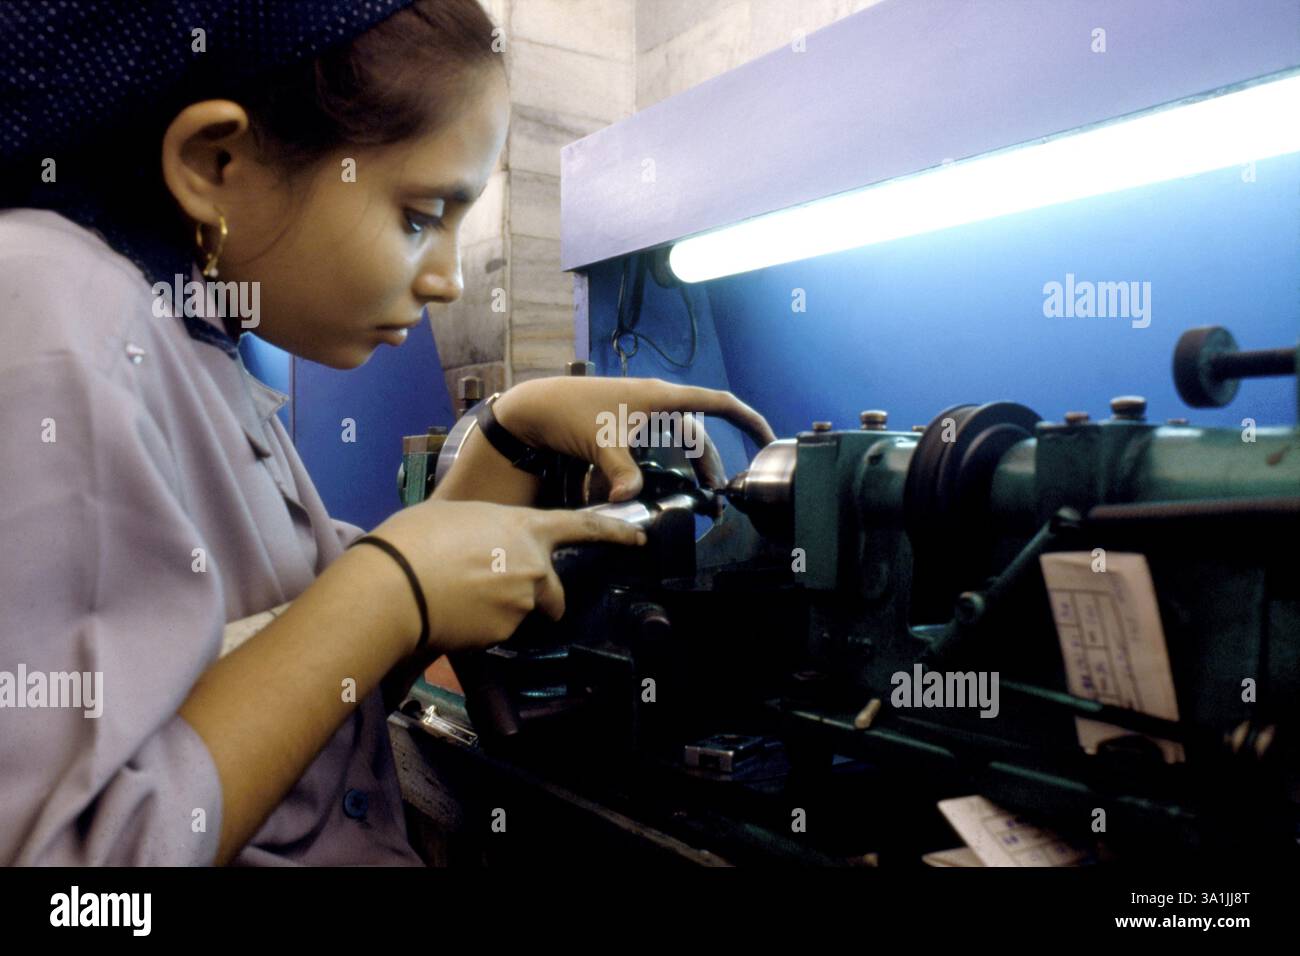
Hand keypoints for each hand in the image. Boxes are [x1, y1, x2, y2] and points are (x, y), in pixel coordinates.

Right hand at [369, 498, 644, 658]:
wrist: (395, 584)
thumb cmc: (416, 539)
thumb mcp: (456, 516)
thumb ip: (485, 530)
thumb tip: (480, 541)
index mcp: (525, 528)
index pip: (582, 527)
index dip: (613, 533)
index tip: (638, 539)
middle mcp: (534, 567)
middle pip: (553, 591)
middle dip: (539, 600)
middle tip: (499, 594)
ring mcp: (521, 603)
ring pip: (521, 613)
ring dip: (501, 612)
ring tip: (458, 598)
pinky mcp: (503, 634)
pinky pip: (498, 634)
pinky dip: (481, 629)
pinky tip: (452, 616)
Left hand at [492, 377, 776, 500]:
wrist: (534, 408)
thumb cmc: (567, 411)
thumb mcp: (599, 442)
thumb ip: (620, 471)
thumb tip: (630, 499)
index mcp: (659, 397)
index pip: (716, 403)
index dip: (746, 419)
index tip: (766, 438)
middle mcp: (655, 404)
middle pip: (696, 433)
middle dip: (711, 462)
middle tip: (717, 495)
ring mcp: (640, 416)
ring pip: (676, 443)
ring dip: (689, 467)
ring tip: (698, 494)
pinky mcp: (625, 429)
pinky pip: (654, 449)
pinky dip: (662, 467)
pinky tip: (658, 487)